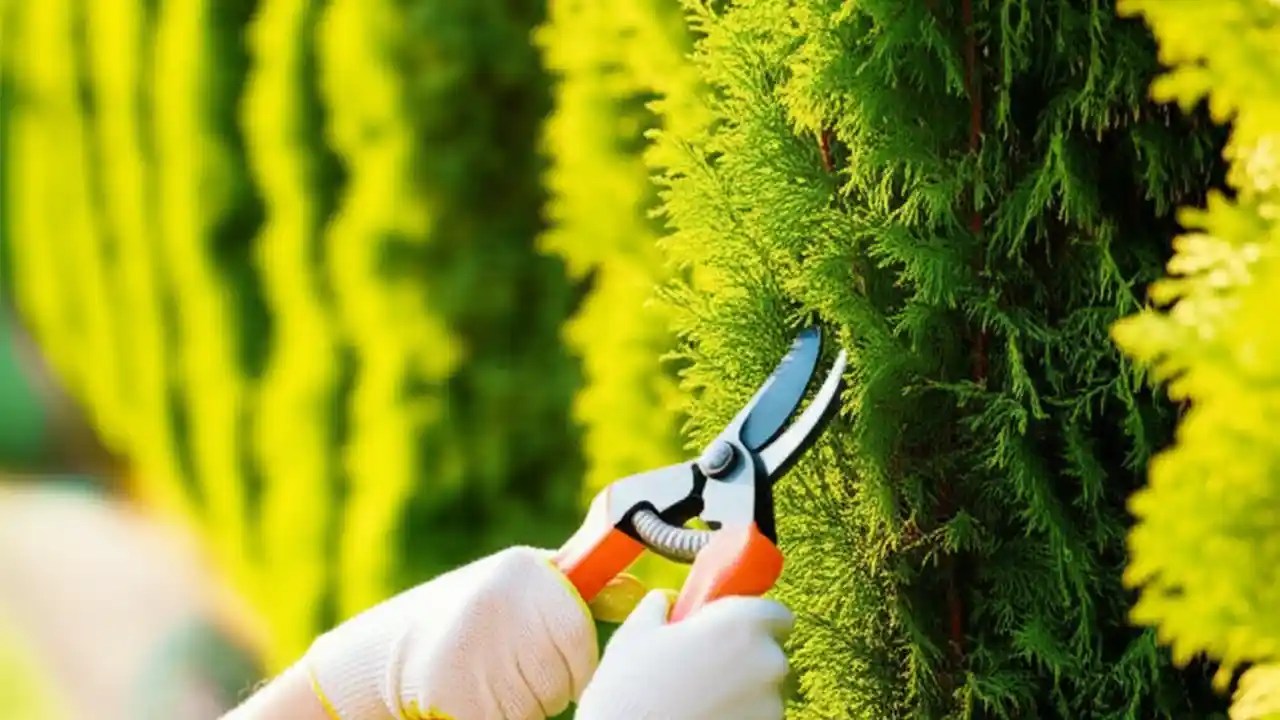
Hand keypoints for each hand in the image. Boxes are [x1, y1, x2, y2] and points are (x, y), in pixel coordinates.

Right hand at [302, 546, 596, 719]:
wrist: (383, 651)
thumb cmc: (469, 617)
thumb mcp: (519, 589)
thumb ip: (577, 590)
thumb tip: (640, 593)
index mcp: (525, 570)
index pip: (579, 636)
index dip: (568, 657)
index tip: (547, 653)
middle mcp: (502, 601)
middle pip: (566, 674)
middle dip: (548, 683)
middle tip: (510, 668)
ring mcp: (476, 646)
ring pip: (542, 703)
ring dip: (525, 703)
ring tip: (488, 677)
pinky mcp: (456, 692)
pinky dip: (497, 717)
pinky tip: (474, 697)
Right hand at [575, 590, 794, 719]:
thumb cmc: (632, 689)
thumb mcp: (635, 634)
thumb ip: (659, 606)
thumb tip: (664, 602)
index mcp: (742, 624)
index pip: (777, 613)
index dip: (753, 619)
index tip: (728, 627)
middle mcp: (768, 662)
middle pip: (767, 652)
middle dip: (742, 657)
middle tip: (702, 665)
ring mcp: (771, 705)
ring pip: (762, 690)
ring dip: (740, 690)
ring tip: (697, 697)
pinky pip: (755, 716)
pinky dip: (738, 715)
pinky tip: (704, 715)